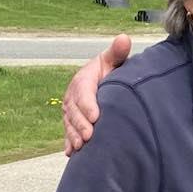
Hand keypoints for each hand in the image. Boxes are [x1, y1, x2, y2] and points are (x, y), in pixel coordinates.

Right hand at [62, 34, 131, 154]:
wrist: (103, 82)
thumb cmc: (111, 70)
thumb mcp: (113, 60)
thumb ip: (117, 52)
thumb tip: (124, 38)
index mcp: (84, 79)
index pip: (83, 92)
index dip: (88, 104)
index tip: (95, 116)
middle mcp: (73, 95)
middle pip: (74, 111)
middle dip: (80, 124)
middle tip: (89, 136)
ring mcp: (71, 110)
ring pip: (69, 123)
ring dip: (73, 135)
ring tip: (81, 145)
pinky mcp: (72, 121)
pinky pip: (68, 132)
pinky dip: (69, 142)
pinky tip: (71, 152)